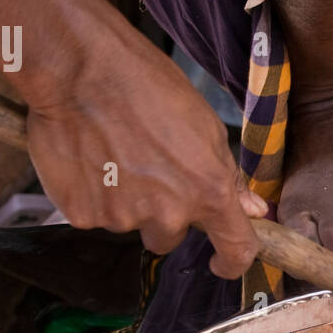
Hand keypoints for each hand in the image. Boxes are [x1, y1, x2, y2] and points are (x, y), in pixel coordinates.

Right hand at [24, 24, 266, 274]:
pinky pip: (93, 215)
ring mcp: (123, 218)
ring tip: (113, 155)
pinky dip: (91, 195)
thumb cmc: (148, 87)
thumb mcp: (204, 126)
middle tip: (146, 169)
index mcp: (209, 192)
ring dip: (126, 202)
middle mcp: (168, 214)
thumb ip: (227, 175)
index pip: (236, 249)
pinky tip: (88, 158)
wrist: (80, 70)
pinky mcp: (82, 215)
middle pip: (170, 236)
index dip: (232, 262)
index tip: (222, 261)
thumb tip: (252, 210)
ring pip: (130, 224)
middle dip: (162, 212)